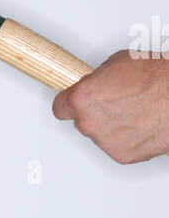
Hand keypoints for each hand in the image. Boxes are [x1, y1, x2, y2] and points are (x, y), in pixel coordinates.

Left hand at [52, 52, 168, 162]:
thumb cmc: (157, 77)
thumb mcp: (118, 63)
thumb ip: (97, 80)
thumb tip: (95, 84)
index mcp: (82, 99)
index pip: (59, 108)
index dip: (68, 105)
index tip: (72, 105)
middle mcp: (89, 123)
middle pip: (82, 123)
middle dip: (95, 114)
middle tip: (117, 104)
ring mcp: (105, 142)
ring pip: (101, 136)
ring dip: (113, 127)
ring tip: (136, 112)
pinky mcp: (122, 155)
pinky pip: (119, 147)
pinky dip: (128, 139)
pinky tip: (142, 124)